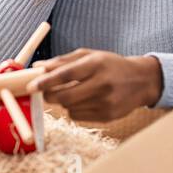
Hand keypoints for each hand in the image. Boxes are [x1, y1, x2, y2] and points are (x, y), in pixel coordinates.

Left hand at [28, 49, 162, 121]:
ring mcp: (106, 102)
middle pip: (65, 96)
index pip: (66, 74)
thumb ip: (63, 61)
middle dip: (49, 95)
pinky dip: (74, 109)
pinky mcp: (108, 116)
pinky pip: (78, 117)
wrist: (142, 81)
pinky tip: (85, 101)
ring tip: (74, 92)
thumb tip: (37, 68)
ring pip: (69, 108)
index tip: (31, 86)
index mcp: (97, 64)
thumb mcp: (90, 56)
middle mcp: (103, 84)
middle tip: (45, 92)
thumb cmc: (111, 65)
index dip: (46, 81)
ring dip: (63, 101)